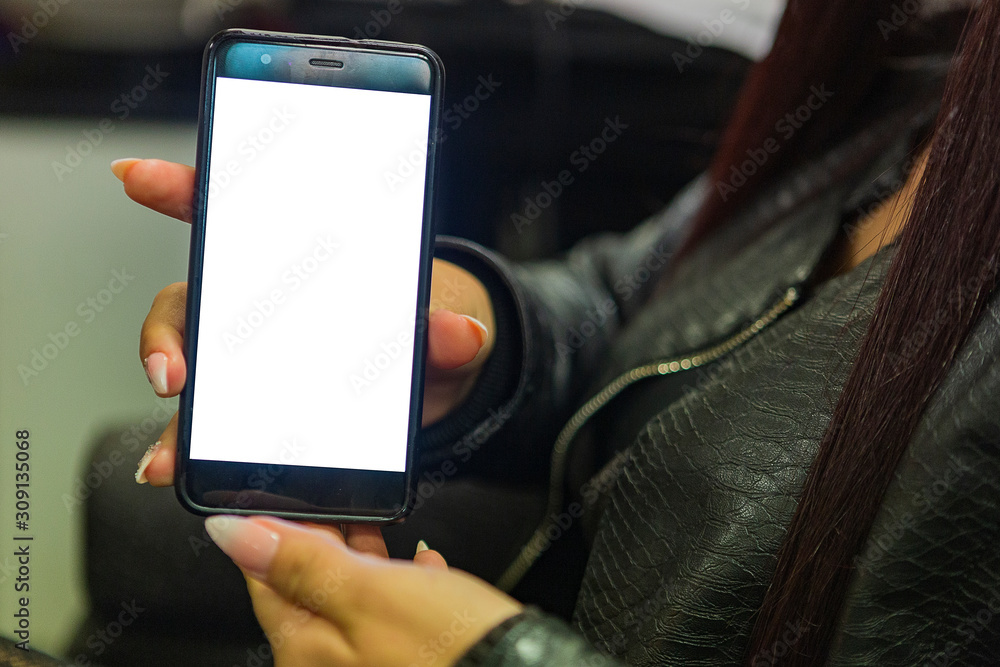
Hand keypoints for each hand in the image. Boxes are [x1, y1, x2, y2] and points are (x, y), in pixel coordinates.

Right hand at [115, 159, 495, 484]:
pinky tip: (175, 465)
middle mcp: (260, 302)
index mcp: (300, 261)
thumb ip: (449, 335)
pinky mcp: (250, 402)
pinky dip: (182, 443)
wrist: (431, 389)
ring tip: (170, 447)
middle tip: (173, 370)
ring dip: (170, 401)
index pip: (234, 214)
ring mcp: (248, 354)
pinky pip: (205, 418)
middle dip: (165, 332)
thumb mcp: (444, 336)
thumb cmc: (425, 342)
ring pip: (186, 360)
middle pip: (189, 299)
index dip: (184, 188)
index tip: (139, 176)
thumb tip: (462, 333)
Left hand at [205, 516, 522, 665]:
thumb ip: (298, 560)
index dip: (278, 529)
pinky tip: (422, 569)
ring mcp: (370, 663)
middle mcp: (331, 665)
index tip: (298, 494)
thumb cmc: (449, 650)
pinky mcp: (410, 658)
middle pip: (309, 588)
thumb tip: (230, 534)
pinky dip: (401, 585)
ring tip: (384, 528)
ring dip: (365, 559)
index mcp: (306, 649)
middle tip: (347, 502)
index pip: (266, 577)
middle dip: (327, 540)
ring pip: (352, 598)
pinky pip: (390, 616)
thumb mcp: (368, 589)